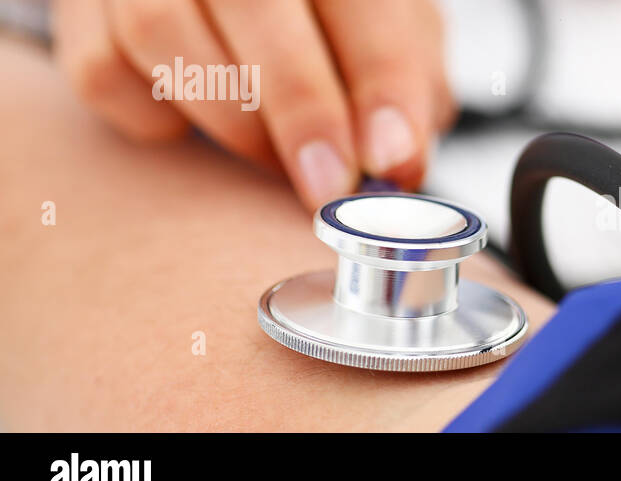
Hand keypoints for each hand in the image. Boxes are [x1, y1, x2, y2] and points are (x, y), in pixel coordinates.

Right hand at [51, 0, 456, 208]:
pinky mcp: (81, 13)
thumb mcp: (387, 34)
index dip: (381, 82)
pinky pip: (104, 73)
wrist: (233, 6)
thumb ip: (406, 90)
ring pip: (161, 31)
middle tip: (329, 187)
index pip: (361, 3)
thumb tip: (398, 165)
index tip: (391, 158)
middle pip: (253, 3)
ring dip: (233, 121)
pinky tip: (200, 126)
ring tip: (277, 162)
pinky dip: (157, 121)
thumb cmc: (326, 21)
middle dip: (301, 109)